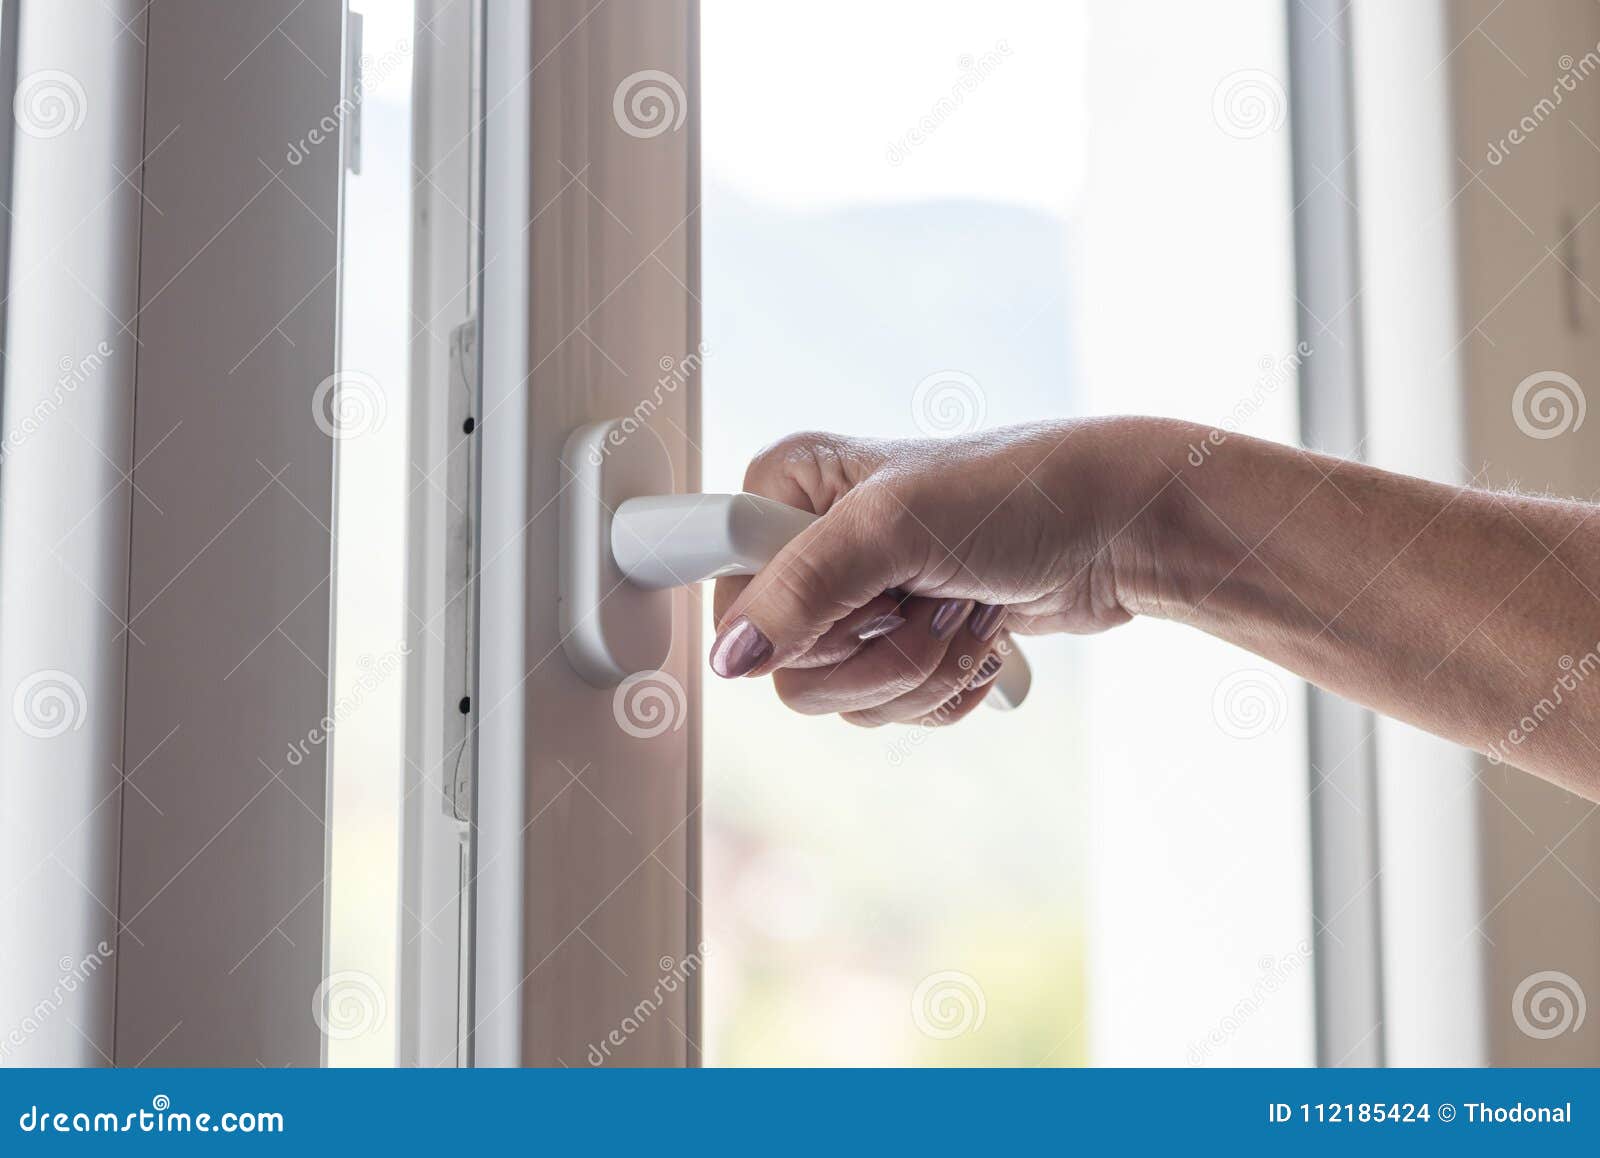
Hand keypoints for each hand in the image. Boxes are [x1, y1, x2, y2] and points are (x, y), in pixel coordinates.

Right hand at [709, 418, 1162, 725]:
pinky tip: (982, 634)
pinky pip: (891, 710)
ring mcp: (860, 600)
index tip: (865, 593)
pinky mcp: (903, 643)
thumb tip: (731, 657)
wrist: (1119, 531)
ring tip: (965, 610)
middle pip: (790, 667)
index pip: (731, 599)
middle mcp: (812, 546)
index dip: (798, 619)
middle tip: (929, 600)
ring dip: (922, 670)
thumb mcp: (897, 527)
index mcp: (786, 491)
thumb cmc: (1019, 496)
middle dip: (880, 653)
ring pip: (843, 699)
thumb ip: (803, 588)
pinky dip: (947, 687)